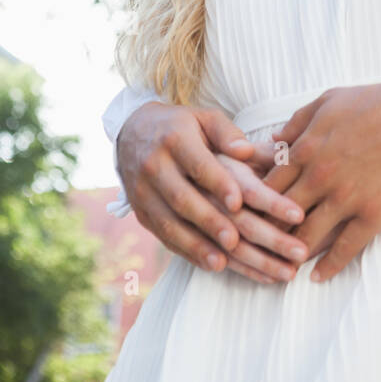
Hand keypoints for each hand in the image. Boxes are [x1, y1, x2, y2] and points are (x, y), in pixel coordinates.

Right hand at [117, 101, 306, 275]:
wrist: (133, 132)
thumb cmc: (182, 125)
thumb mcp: (205, 118)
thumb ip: (228, 133)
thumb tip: (246, 150)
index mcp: (175, 138)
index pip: (198, 165)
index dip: (219, 184)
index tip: (239, 202)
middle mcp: (154, 166)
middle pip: (182, 199)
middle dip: (208, 221)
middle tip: (235, 240)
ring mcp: (142, 192)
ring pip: (168, 223)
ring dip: (195, 245)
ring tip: (222, 263)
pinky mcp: (140, 212)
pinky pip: (161, 235)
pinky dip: (185, 251)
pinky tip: (207, 263)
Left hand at [263, 70, 380, 283]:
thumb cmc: (374, 102)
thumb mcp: (327, 101)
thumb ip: (296, 122)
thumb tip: (271, 139)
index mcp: (306, 149)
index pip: (266, 185)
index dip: (253, 203)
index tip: (247, 216)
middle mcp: (319, 177)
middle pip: (280, 216)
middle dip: (264, 233)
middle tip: (256, 249)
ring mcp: (345, 198)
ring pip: (307, 237)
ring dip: (291, 255)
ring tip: (281, 268)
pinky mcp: (372, 214)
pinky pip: (345, 248)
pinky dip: (328, 267)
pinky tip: (317, 277)